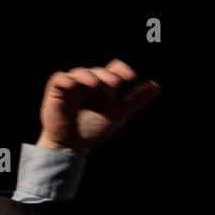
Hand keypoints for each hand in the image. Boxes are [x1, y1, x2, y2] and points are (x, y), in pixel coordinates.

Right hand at [37, 59, 160, 155]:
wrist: (71, 146)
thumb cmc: (95, 129)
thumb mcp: (119, 115)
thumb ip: (136, 100)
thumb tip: (158, 86)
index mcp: (104, 85)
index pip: (114, 68)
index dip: (122, 69)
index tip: (131, 78)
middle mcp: (89, 81)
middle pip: (99, 71)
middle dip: (107, 76)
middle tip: (115, 83)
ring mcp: (73, 84)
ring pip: (80, 72)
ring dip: (88, 76)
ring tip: (96, 85)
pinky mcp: (57, 90)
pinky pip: (60, 78)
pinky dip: (66, 79)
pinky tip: (72, 84)